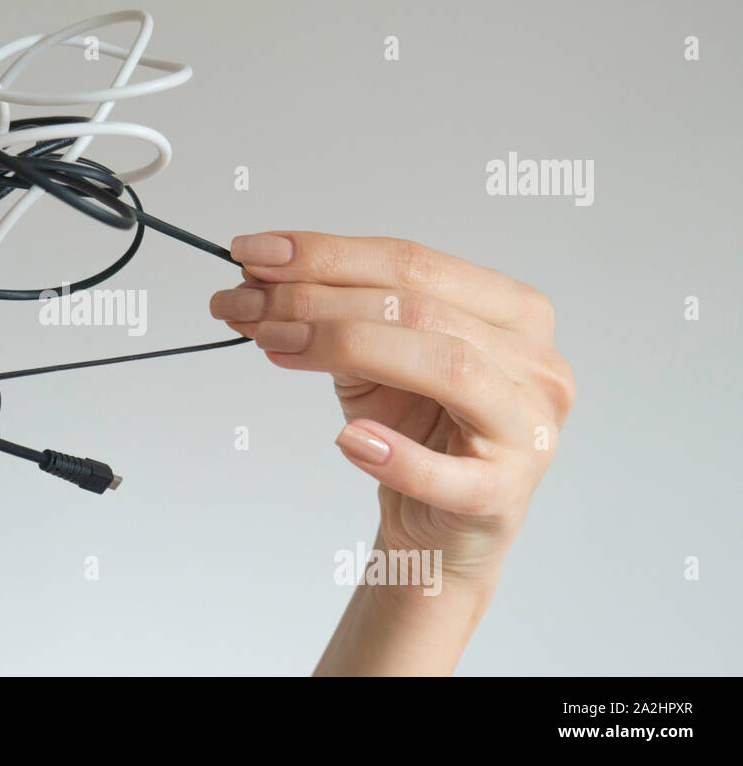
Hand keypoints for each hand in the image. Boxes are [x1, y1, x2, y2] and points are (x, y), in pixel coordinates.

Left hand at [210, 231, 574, 671]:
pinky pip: (450, 474)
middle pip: (421, 309)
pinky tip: (348, 440)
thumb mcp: (371, 360)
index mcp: (510, 311)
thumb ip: (332, 315)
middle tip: (245, 301)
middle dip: (319, 299)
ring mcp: (526, 429)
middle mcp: (534, 361)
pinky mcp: (503, 496)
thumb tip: (257, 276)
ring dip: (346, 348)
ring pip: (447, 367)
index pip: (412, 264)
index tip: (252, 253)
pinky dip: (396, 455)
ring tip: (275, 346)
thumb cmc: (414, 431)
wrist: (436, 526)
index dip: (327, 253)